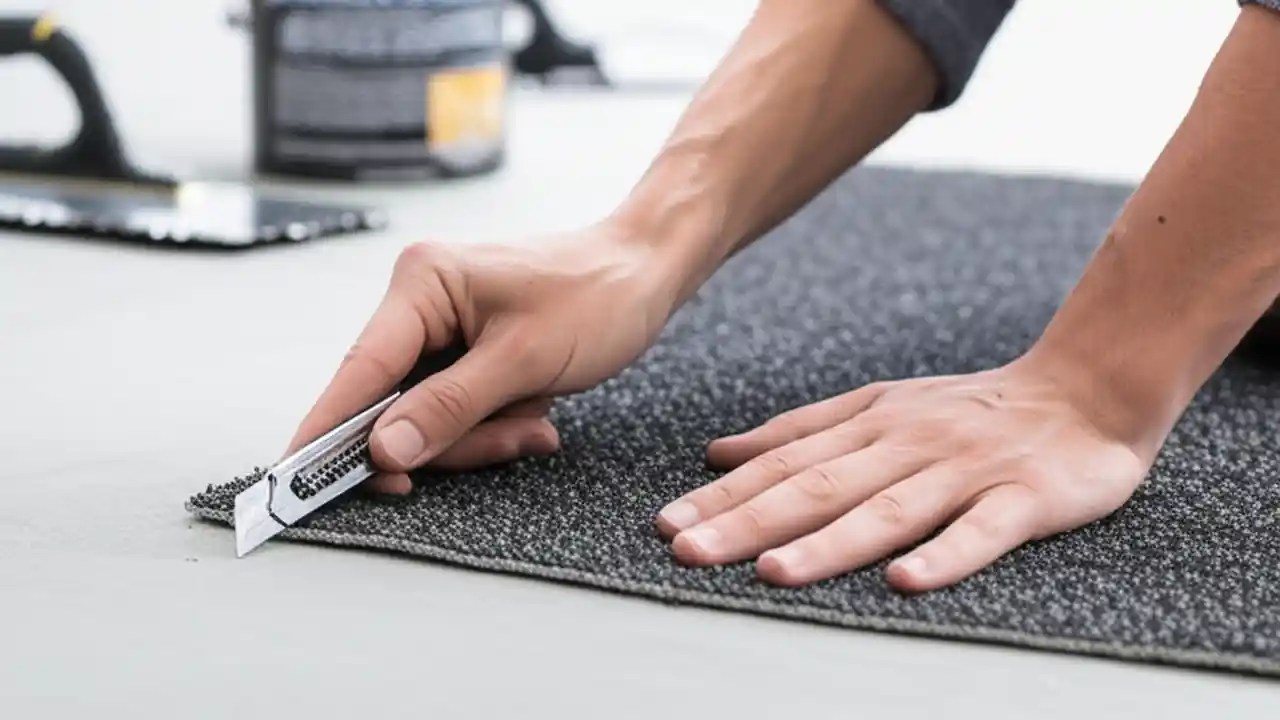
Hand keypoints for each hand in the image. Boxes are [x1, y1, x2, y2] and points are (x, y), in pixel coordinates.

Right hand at [288, 225, 676, 493]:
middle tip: (512, 440)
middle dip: (451, 438)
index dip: (327, 429)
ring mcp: (443, 329)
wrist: (647, 272)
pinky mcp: (467, 352)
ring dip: (482, 436)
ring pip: (429, 417)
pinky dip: (494, 427)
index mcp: (422, 284)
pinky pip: (459, 412)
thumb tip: (382, 449)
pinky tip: (535, 416)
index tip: (293, 479)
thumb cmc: (597, 297)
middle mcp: (421, 303)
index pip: (359, 369)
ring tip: (536, 422)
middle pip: (394, 404)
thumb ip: (449, 407)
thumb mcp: (524, 360)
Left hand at [656, 358, 1150, 591]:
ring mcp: (965, 470)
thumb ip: (801, 430)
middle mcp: (908, 444)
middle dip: (747, 521)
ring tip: (773, 571)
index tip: (668, 524)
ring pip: (888, 510)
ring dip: (827, 543)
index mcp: (870, 423)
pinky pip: (982, 532)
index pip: (785, 463)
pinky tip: (905, 582)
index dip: (724, 495)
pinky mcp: (1024, 497)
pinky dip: (945, 556)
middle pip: (819, 487)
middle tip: (687, 551)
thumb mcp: (879, 405)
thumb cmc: (972, 407)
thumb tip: (718, 454)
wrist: (1088, 388)